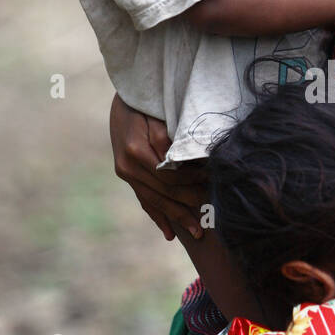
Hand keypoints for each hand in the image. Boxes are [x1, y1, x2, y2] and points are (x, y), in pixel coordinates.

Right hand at [109, 93, 206, 240]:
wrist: (123, 101)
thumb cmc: (146, 105)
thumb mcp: (157, 116)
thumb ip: (166, 139)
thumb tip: (179, 161)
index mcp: (135, 151)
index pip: (168, 176)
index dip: (191, 181)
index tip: (212, 182)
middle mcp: (127, 167)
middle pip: (162, 193)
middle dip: (187, 206)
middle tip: (209, 219)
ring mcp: (126, 174)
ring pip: (154, 201)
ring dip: (176, 218)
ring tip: (196, 233)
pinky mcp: (128, 178)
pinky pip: (144, 201)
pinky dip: (158, 217)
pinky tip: (170, 234)